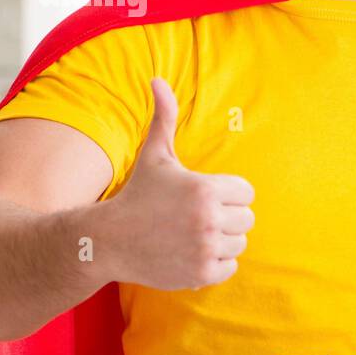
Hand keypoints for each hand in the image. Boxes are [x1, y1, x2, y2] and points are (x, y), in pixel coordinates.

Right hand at [102, 76, 254, 289]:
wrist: (109, 240)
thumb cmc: (137, 194)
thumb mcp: (154, 155)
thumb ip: (164, 118)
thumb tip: (157, 80)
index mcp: (205, 189)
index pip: (247, 193)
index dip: (227, 194)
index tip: (202, 197)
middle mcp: (208, 219)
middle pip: (247, 219)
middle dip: (225, 218)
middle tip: (194, 217)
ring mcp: (205, 249)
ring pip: (239, 243)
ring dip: (220, 241)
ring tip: (190, 234)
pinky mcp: (201, 274)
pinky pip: (230, 267)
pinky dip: (215, 264)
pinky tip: (190, 253)